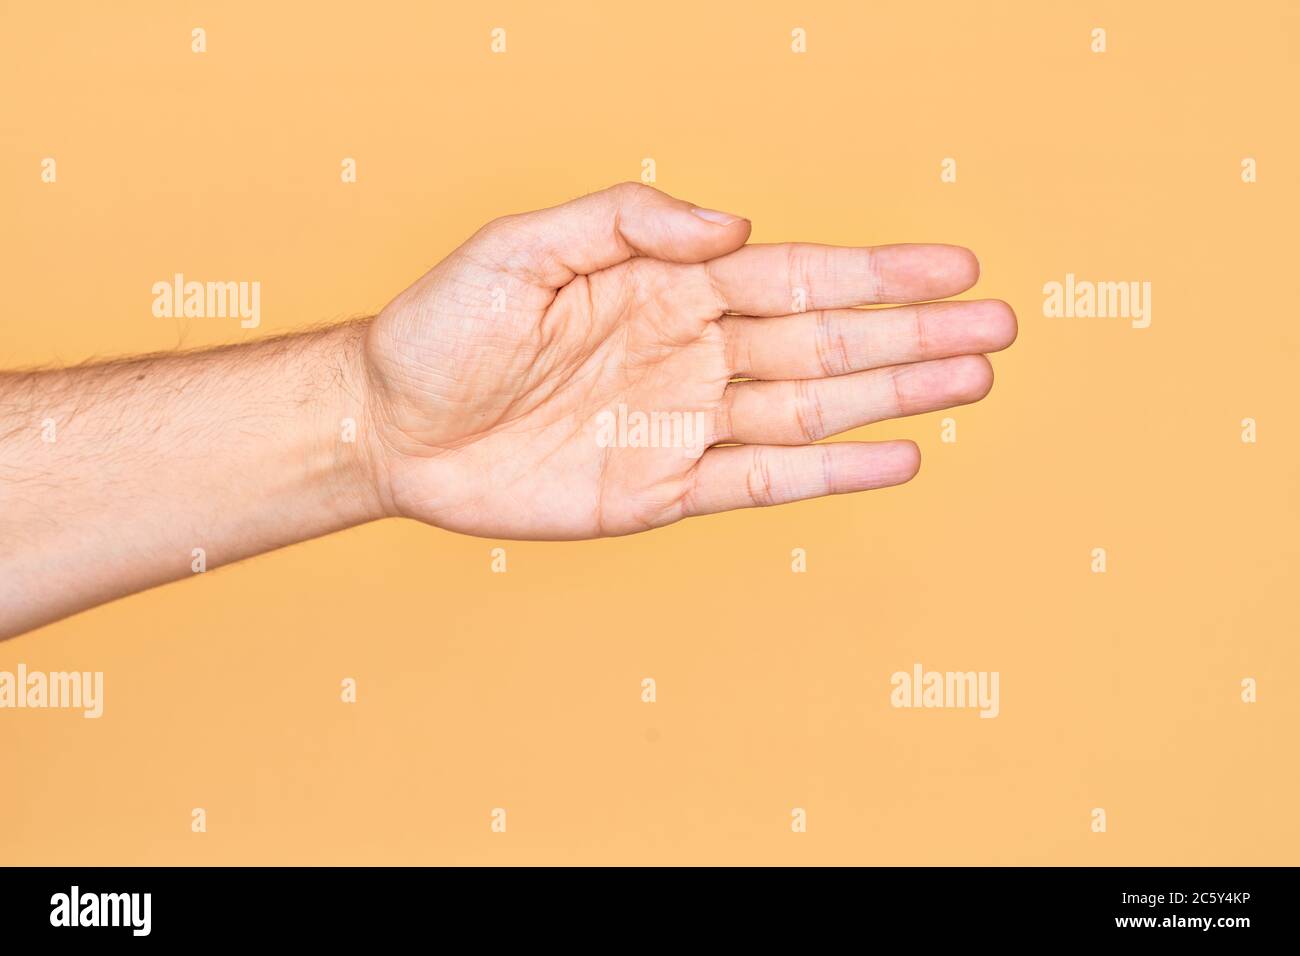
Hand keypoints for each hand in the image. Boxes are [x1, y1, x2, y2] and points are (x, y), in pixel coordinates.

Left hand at [364, 183, 1015, 538]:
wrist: (391, 426)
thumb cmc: (445, 327)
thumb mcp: (523, 247)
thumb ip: (627, 220)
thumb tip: (732, 227)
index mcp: (668, 288)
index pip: (794, 275)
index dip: (876, 272)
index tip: (954, 267)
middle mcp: (692, 353)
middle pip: (825, 341)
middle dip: (912, 334)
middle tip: (998, 328)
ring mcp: (685, 424)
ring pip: (812, 409)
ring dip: (892, 395)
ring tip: (972, 381)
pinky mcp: (663, 491)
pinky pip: (763, 482)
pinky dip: (830, 475)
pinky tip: (894, 459)